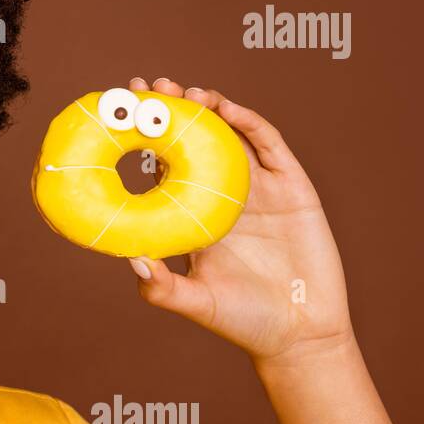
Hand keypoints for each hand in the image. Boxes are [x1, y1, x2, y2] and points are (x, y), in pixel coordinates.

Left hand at [124, 76, 355, 367]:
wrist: (301, 336)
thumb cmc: (245, 321)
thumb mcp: (196, 302)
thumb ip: (161, 287)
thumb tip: (131, 258)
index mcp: (196, 213)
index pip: (164, 163)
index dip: (146, 136)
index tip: (122, 110)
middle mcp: (224, 195)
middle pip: (196, 140)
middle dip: (173, 110)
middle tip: (149, 87)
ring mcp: (260, 190)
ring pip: (232, 135)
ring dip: (209, 108)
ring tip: (186, 92)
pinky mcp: (293, 190)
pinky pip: (271, 147)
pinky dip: (250, 124)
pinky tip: (228, 110)